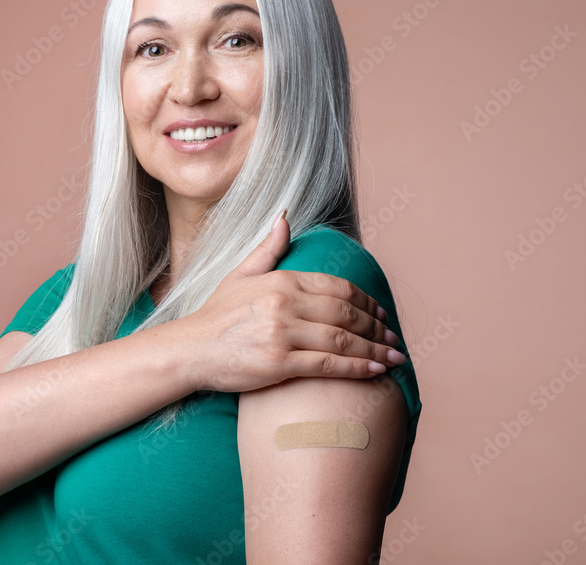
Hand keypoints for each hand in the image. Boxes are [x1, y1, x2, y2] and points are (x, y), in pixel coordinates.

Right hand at [182, 213, 405, 392]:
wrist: (190, 351)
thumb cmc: (216, 315)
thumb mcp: (239, 274)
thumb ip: (268, 248)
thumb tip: (285, 215)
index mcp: (280, 280)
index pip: (336, 287)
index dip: (365, 300)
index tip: (380, 313)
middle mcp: (284, 303)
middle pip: (345, 312)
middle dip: (376, 327)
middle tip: (393, 337)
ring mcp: (282, 333)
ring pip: (342, 339)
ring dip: (375, 348)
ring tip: (395, 357)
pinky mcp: (279, 363)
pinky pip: (328, 364)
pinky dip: (357, 367)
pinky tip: (376, 370)